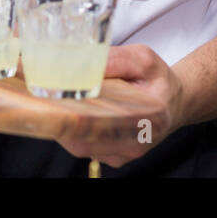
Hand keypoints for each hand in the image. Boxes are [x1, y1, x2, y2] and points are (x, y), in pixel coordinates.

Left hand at [54, 44, 187, 168]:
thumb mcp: (142, 59)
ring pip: (78, 145)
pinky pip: (84, 147)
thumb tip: (80, 62)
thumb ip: (115, 59)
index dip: (72, 110)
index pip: (100, 121)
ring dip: (63, 124)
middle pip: (82, 138)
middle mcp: (135, 143)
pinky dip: (72, 130)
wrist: (172, 103)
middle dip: (60, 117)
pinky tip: (70, 111)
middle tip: (44, 95)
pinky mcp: (114, 158)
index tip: (54, 94)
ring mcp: (124, 155)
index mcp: (149, 116)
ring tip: (53, 100)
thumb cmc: (156, 80)